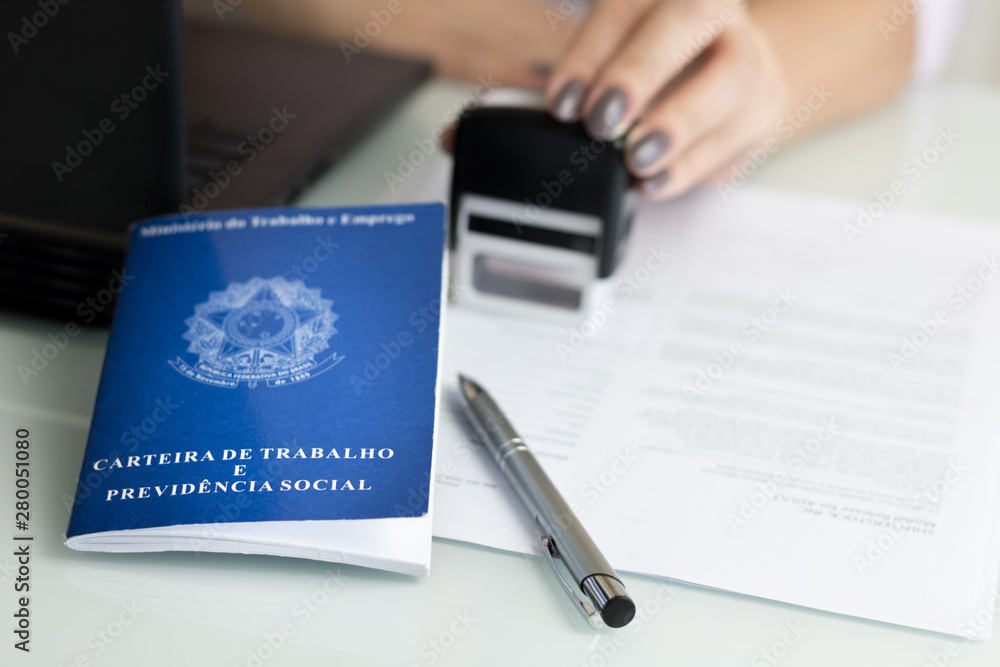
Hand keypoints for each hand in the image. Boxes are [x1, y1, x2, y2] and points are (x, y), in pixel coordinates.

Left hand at [545, 0, 790, 198]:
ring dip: (677, 124)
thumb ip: (594, 72)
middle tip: (602, 120)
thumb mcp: (617, 54)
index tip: (564, 103)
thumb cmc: (658, 61)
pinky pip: (736, 135)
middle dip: (640, 72)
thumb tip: (567, 110)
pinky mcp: (766, 104)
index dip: (589, 55)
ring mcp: (750, 53)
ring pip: (730, 81)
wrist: (727, 71)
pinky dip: (690, 165)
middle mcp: (717, 10)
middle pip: (692, 17)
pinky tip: (656, 180)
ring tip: (637, 159)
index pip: (627, 7)